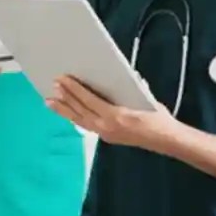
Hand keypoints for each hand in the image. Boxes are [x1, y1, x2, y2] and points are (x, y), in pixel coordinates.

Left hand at [46, 75, 173, 151]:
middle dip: (65, 97)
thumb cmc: (158, 118)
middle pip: (80, 111)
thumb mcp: (145, 98)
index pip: (89, 100)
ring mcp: (105, 134)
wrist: (165, 140)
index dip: (74, 90)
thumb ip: (132, 88)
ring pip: (79, 120)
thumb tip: (124, 75)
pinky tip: (68, 113)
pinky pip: (86, 125)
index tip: (62, 79)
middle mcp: (106, 127)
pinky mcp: (107, 137)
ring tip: (50, 102)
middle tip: (52, 86)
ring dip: (64, 110)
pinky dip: (75, 118)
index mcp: (115, 116)